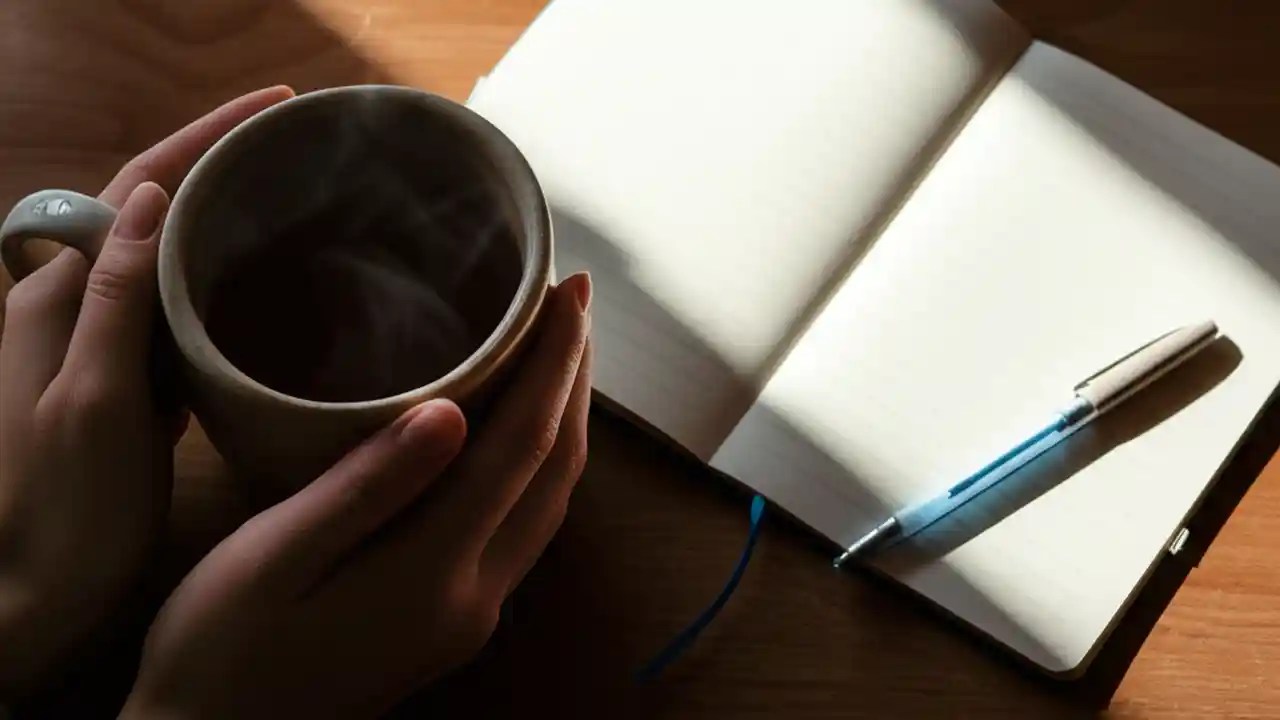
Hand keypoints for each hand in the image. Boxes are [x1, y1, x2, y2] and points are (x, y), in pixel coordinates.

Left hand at [0, 87, 294, 695]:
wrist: (29, 601)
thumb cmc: (61, 513)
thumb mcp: (92, 404)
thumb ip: (113, 300)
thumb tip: (151, 193)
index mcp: (58, 300)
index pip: (134, 188)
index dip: (202, 138)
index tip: (277, 107)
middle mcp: (74, 309)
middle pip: (149, 211)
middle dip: (218, 164)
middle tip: (300, 149)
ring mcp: (101, 347)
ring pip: (166, 260)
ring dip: (222, 218)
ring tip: (295, 200)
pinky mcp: (128, 384)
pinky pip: (176, 313)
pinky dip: (221, 283)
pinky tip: (269, 288)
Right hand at [121, 274, 592, 719]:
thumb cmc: (221, 646)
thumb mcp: (275, 556)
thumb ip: (367, 486)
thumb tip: (453, 411)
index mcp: (434, 572)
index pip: (523, 448)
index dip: (553, 365)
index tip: (567, 291)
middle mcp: (474, 596)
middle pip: (555, 472)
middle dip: (573, 381)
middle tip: (575, 299)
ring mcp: (471, 614)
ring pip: (547, 500)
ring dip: (564, 422)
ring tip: (559, 350)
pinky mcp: (454, 619)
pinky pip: (523, 522)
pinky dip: (536, 462)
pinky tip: (517, 430)